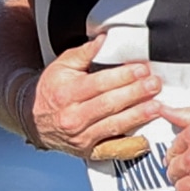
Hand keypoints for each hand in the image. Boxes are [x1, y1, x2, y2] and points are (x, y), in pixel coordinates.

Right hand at [32, 32, 161, 158]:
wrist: (33, 119)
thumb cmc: (52, 90)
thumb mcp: (62, 66)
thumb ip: (85, 52)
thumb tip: (104, 39)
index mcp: (66, 94)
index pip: (99, 84)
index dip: (122, 76)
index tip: (141, 69)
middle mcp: (73, 118)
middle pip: (109, 105)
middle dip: (135, 94)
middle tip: (154, 85)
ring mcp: (81, 137)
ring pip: (114, 126)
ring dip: (138, 116)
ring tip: (156, 106)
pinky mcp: (89, 151)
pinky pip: (112, 150)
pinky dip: (130, 146)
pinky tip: (145, 139)